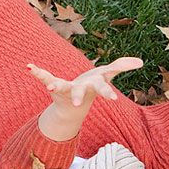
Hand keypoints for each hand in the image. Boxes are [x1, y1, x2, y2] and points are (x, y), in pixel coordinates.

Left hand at [26, 57, 143, 110]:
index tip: (113, 99)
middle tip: (79, 104)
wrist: (71, 107)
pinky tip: (28, 67)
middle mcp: (79, 90)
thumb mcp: (107, 76)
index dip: (107, 93)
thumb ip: (121, 67)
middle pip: (81, 92)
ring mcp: (65, 89)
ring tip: (47, 85)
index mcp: (93, 86)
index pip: (102, 89)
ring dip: (53, 85)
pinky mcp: (53, 85)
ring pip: (59, 86)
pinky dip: (36, 72)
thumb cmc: (91, 87)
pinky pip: (44, 77)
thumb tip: (141, 62)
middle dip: (80, 96)